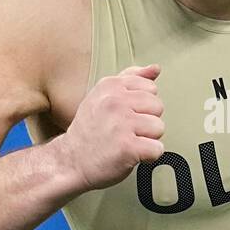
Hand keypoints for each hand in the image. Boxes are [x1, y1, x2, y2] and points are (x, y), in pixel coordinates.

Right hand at [58, 64, 165, 191]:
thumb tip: (155, 68)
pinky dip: (148, 157)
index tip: (124, 115)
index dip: (141, 106)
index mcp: (111, 85)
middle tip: (125, 131)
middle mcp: (115, 101)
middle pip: (158, 107)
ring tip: (126, 142)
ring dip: (147, 139)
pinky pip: (157, 149)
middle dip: (146, 121)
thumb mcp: (103, 96)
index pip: (150, 88)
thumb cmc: (89, 131)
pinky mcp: (127, 146)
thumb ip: (131, 79)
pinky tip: (131, 154)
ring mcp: (121, 123)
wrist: (69, 161)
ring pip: (159, 128)